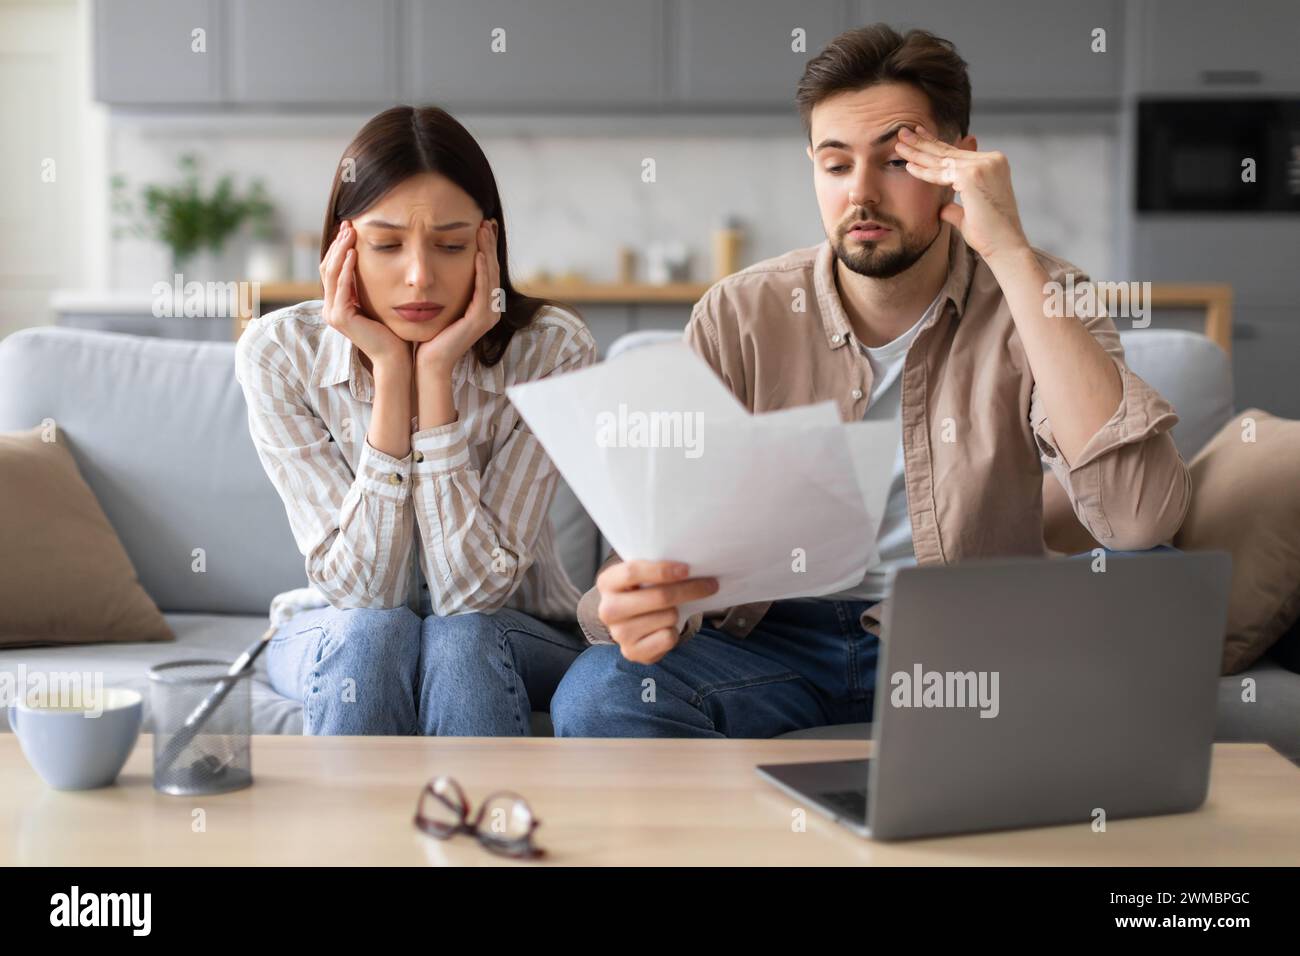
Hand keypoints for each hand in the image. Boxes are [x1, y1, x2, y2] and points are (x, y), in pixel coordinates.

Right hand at [321, 220, 409, 371]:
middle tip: (348, 224)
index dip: (339, 247)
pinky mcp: (340, 318)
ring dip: (341, 251)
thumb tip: (371, 260)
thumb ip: (369, 285)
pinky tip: (355, 253)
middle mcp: (331, 308)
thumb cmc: (392, 331)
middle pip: (328, 267)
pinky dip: (347, 268)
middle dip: (338, 244)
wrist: (395, 357)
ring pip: (331, 273)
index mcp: (338, 303)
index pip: (333, 268)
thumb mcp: (378, 300)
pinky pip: (341, 287)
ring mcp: (332, 313)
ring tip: (350, 233)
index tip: (350, 228)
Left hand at [414, 219, 502, 373]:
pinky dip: (481, 271)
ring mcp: (487, 315)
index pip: (486, 269)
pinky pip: (483, 290)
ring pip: (490, 276)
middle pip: (492, 269)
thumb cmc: (429, 334)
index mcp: (482, 305)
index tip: (481, 225)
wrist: (428, 362)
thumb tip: (438, 262)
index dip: (486, 247)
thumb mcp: (440, 303)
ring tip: (483, 231)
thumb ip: (446, 286)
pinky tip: (477, 254)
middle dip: (489, 244)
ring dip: (487, 252)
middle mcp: (489, 309)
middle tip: (486, 221)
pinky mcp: (480, 320)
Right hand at [596, 560, 719, 663]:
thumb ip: (657, 568)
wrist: (630, 623)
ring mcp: (619, 633)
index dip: (662, 570)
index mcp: (607, 583)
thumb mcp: (642, 576)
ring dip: (679, 612)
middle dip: (690, 589)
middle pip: (660, 597)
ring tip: (674, 609)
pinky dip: (673, 632)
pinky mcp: (632, 652)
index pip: (633, 572)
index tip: (687, 569)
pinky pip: (668, 638)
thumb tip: (695, 567)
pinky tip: (666, 627)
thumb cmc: (642, 591)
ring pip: (668, 617)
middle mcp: (608, 609)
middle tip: (711, 584)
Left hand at [895, 125, 1029, 263]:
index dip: (935, 145)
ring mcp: (984, 165)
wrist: (1005, 247)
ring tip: (898, 144)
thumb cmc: (990, 235)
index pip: (958, 152)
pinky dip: (924, 172)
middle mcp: (991, 160)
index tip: (918, 137)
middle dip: (922, 142)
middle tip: (902, 132)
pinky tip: (908, 166)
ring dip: (917, 152)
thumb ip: (956, 207)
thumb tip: (943, 209)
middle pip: (949, 151)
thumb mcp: (970, 215)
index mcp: (993, 164)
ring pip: (943, 160)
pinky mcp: (973, 176)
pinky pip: (941, 173)